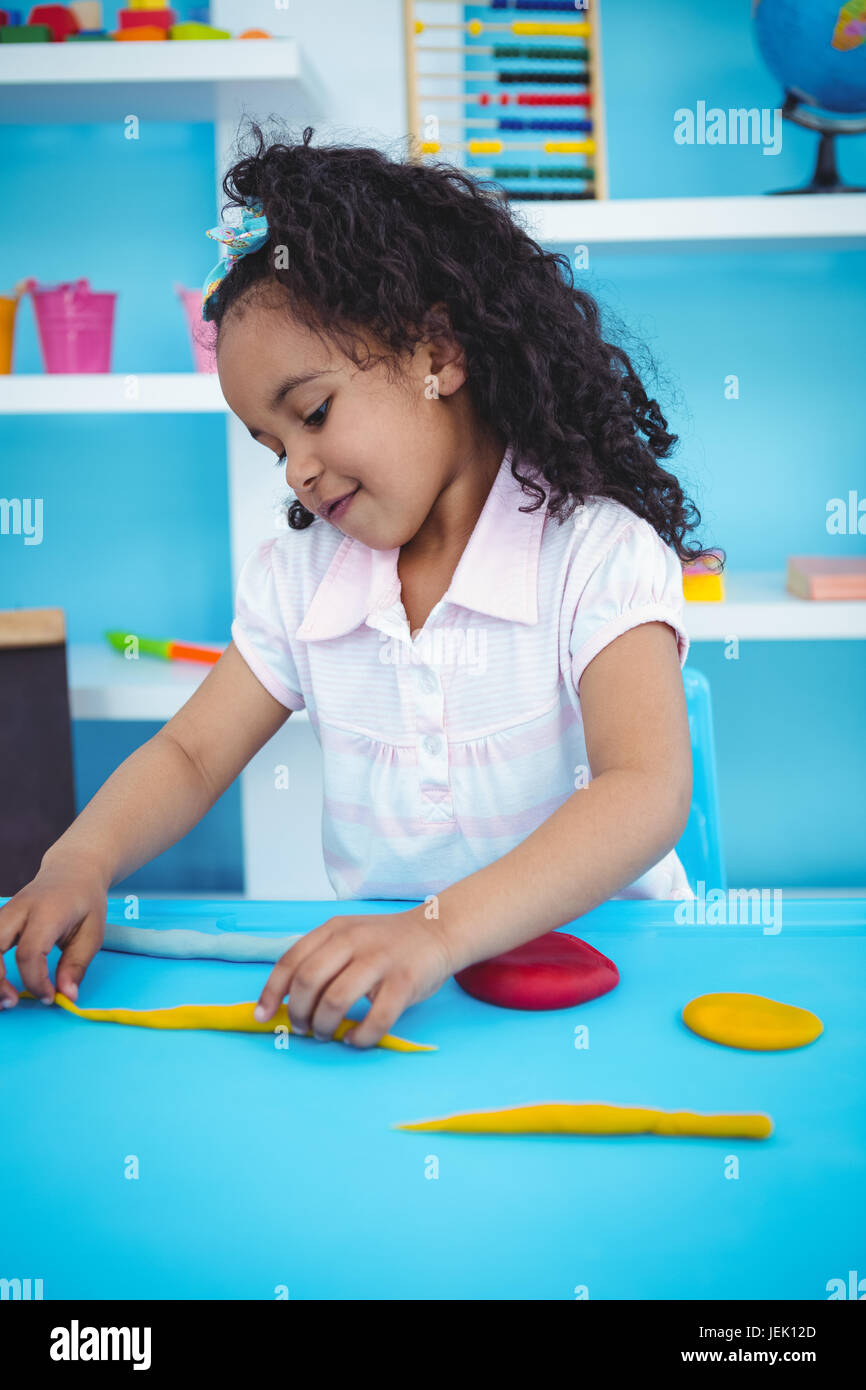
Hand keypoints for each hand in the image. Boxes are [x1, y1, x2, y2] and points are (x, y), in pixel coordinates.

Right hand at [0, 852, 107, 1008]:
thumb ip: (77, 965)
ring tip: (2, 998)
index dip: (35, 981)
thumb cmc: (84, 902)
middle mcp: (19, 910)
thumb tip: (67, 996)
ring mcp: (5, 913)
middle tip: (11, 1002)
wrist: (72, 870)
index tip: (49, 997)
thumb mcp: (92, 933)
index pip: (30, 952)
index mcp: (47, 911)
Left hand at [253, 907, 453, 1048]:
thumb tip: (288, 1000)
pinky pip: (376, 1018)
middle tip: (304, 1028)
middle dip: (299, 1013)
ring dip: (325, 1026)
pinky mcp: (404, 981)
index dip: (272, 992)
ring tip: (328, 1034)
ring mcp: (380, 960)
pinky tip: (357, 1038)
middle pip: (309, 981)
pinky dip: (360, 1036)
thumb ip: (322, 959)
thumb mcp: (350, 937)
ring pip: (336, 1000)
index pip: (291, 961)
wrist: (438, 930)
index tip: (263, 1016)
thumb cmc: (387, 942)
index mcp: (334, 930)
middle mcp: (353, 940)